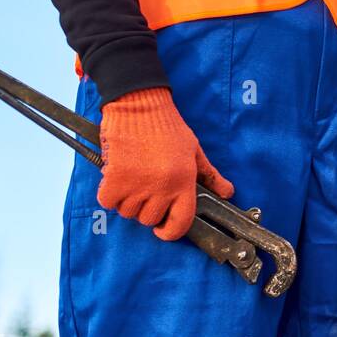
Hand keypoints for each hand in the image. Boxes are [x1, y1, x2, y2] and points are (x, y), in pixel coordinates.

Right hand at [97, 87, 233, 240]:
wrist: (138, 104)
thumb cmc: (167, 126)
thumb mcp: (194, 150)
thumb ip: (210, 175)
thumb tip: (227, 192)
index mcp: (183, 181)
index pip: (180, 223)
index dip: (171, 232)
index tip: (164, 230)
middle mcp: (161, 186)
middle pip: (150, 219)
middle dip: (148, 209)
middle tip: (147, 190)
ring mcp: (137, 184)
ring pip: (129, 212)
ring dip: (129, 202)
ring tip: (134, 180)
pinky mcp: (114, 178)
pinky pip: (109, 202)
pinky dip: (110, 195)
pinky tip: (117, 179)